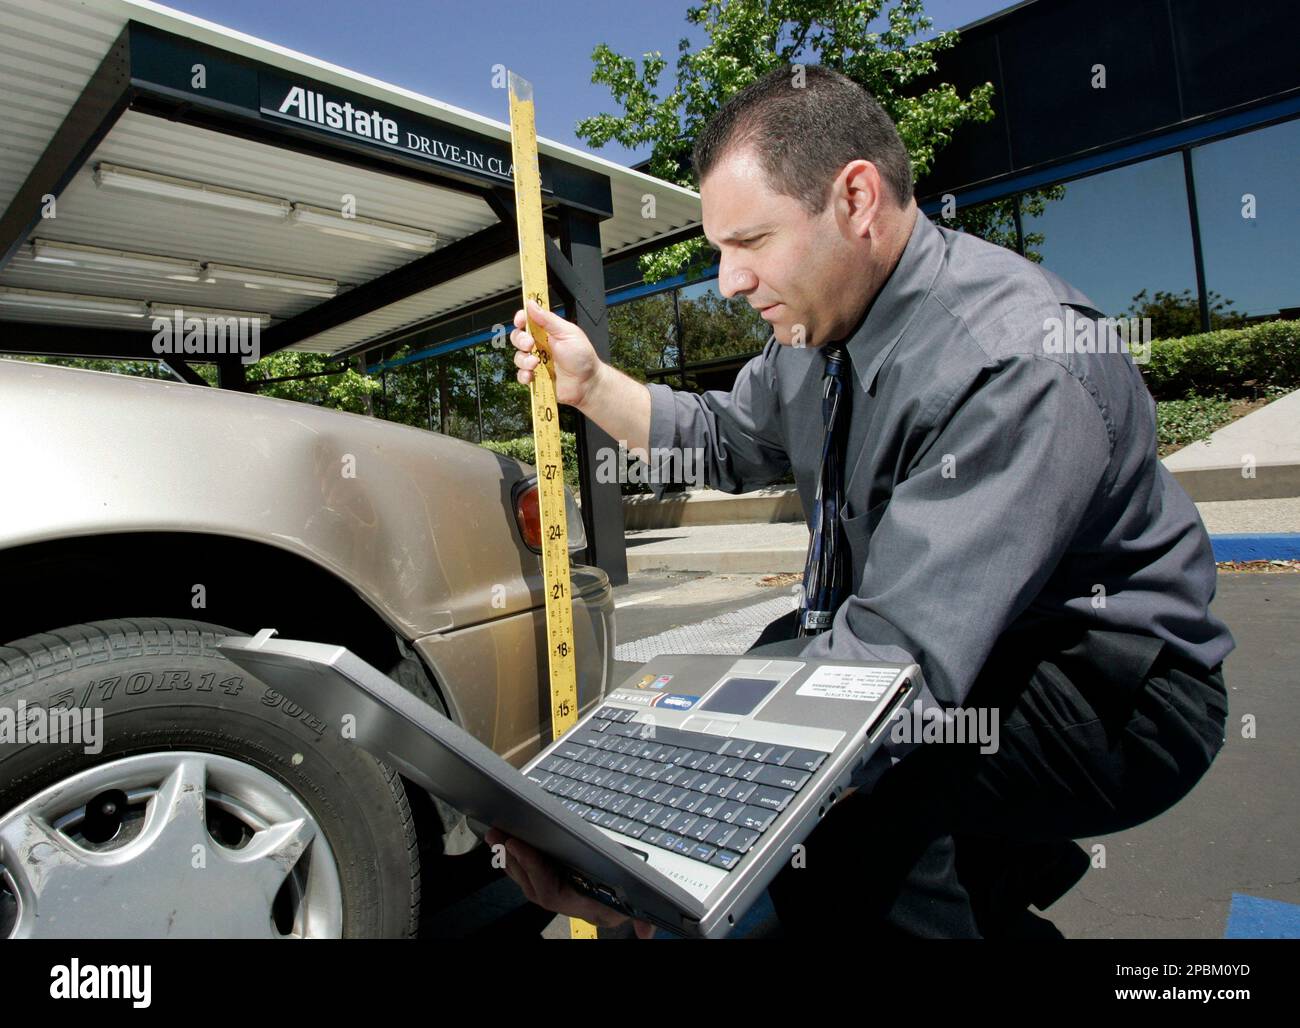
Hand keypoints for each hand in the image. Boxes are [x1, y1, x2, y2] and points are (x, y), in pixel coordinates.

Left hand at [484, 827, 656, 938]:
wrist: (617, 907)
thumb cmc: (624, 900)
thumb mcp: (635, 908)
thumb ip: (641, 920)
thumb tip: (647, 932)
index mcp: (580, 904)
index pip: (550, 892)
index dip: (533, 869)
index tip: (519, 846)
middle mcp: (562, 902)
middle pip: (529, 884)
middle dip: (514, 859)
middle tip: (501, 835)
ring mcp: (551, 894)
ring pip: (522, 880)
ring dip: (507, 858)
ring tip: (496, 835)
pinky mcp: (544, 884)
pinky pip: (523, 875)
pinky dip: (511, 859)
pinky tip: (502, 843)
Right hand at [511, 298, 603, 407]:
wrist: (588, 383)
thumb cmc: (582, 357)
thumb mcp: (567, 333)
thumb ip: (548, 319)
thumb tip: (532, 304)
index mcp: (548, 331)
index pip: (528, 320)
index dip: (521, 318)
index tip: (520, 320)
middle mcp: (540, 345)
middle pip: (518, 337)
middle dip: (520, 340)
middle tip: (529, 344)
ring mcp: (537, 361)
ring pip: (519, 357)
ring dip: (523, 359)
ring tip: (536, 363)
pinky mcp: (536, 377)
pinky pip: (521, 375)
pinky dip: (523, 375)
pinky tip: (531, 375)